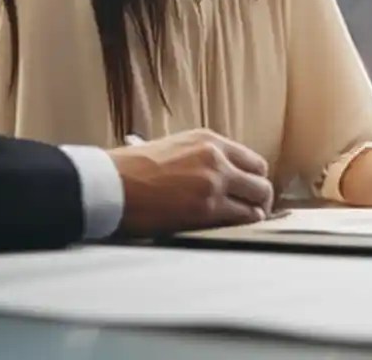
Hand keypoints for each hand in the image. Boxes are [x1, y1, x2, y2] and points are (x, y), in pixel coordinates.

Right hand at [106, 129, 273, 235]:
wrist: (110, 183)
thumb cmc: (131, 169)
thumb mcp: (174, 148)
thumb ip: (203, 158)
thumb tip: (220, 176)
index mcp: (209, 140)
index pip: (252, 161)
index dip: (254, 179)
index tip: (251, 191)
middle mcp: (217, 157)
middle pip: (261, 180)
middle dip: (261, 198)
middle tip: (255, 210)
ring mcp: (215, 182)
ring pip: (257, 201)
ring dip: (255, 214)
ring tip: (247, 223)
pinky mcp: (207, 208)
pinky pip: (241, 218)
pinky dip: (244, 225)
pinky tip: (236, 229)